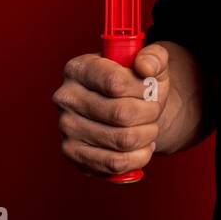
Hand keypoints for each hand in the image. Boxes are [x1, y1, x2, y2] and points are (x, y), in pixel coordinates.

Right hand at [51, 45, 168, 176]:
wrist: (129, 112)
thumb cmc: (138, 85)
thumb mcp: (152, 64)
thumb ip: (155, 57)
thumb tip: (145, 66)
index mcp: (80, 68)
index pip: (116, 82)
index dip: (144, 89)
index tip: (151, 88)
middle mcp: (66, 97)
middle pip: (122, 113)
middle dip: (150, 113)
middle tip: (154, 110)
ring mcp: (66, 128)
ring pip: (122, 140)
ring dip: (147, 135)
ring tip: (149, 126)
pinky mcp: (73, 154)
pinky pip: (115, 163)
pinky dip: (139, 156)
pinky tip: (142, 146)